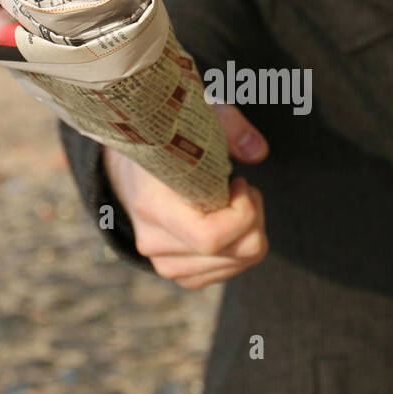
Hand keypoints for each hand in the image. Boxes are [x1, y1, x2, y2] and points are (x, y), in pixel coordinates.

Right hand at [102, 104, 268, 288]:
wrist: (134, 168)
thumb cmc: (170, 139)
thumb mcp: (194, 119)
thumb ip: (227, 125)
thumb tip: (258, 151)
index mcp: (151, 202)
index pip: (210, 236)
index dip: (243, 212)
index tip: (240, 183)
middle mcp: (151, 239)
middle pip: (233, 253)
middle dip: (255, 219)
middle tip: (242, 189)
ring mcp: (161, 260)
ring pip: (235, 266)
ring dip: (249, 233)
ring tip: (231, 202)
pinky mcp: (175, 271)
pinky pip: (225, 275)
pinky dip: (239, 251)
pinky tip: (227, 222)